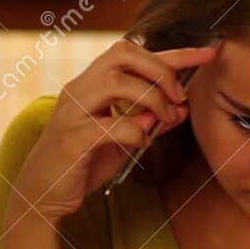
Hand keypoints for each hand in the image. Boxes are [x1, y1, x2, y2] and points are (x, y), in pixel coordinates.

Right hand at [9, 39, 217, 224]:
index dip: (175, 52)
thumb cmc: (83, 163)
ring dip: (151, 98)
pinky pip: (109, 125)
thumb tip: (183, 107)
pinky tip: (142, 143)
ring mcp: (72, 112)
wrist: (41, 196)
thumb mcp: (123, 139)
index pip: (135, 54)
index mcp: (91, 83)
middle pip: (122, 54)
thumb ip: (150, 120)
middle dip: (160, 71)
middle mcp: (79, 89)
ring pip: (115, 82)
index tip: (207, 53)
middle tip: (179, 97)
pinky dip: (135, 131)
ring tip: (164, 119)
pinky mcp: (71, 139)